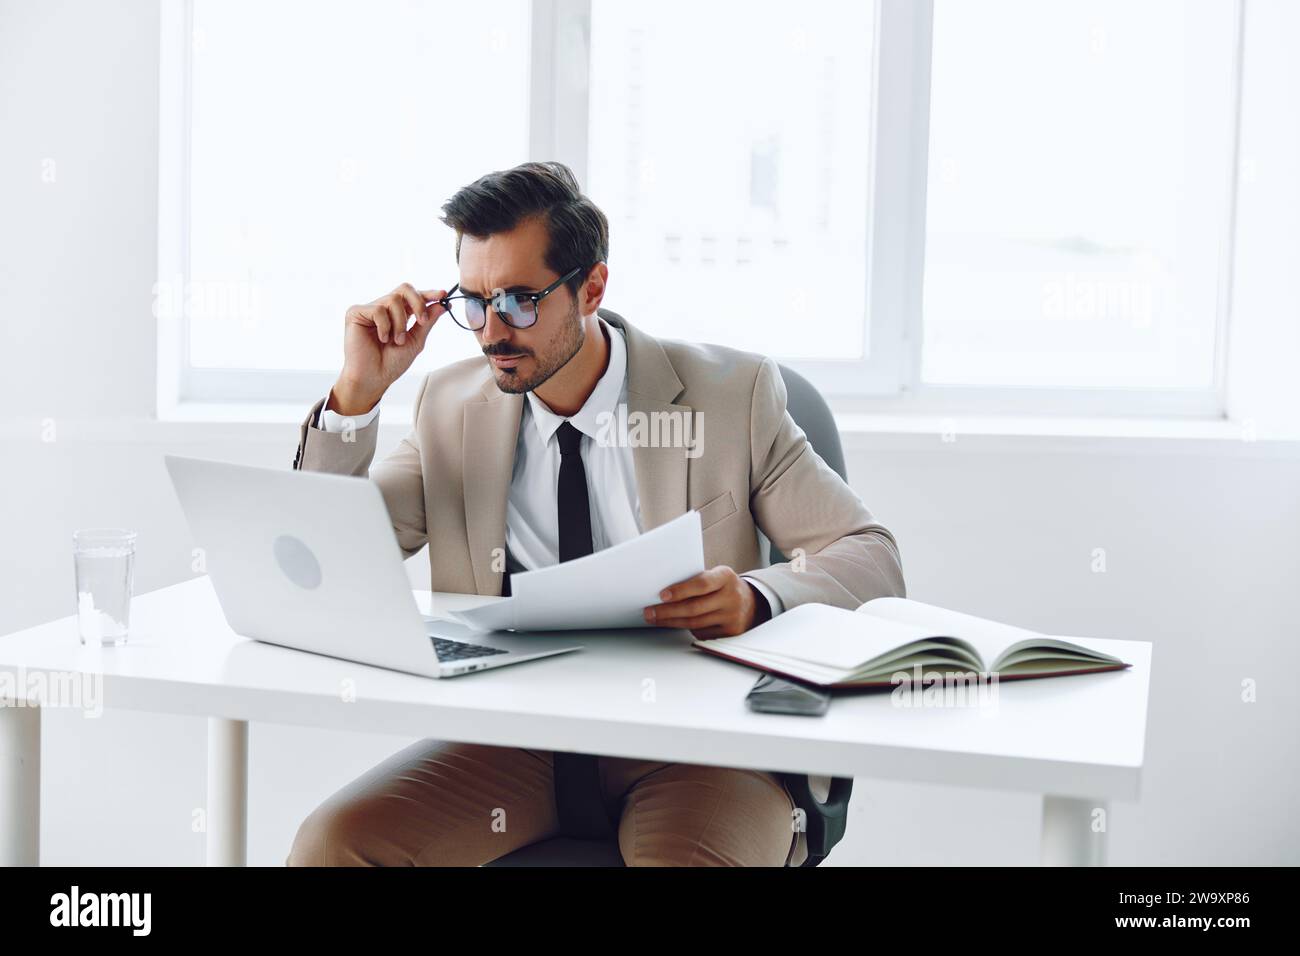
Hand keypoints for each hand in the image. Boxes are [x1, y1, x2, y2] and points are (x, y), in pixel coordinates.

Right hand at [330, 283, 447, 414]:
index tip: (443, 294)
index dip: (429, 294)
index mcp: (399, 314)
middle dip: (418, 303)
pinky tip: (381, 339)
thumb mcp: (416, 341)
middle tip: (422, 320)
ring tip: (396, 340)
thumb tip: (442, 305)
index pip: (414, 296)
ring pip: (393, 300)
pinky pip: (378, 310)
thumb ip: (427, 322)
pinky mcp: (356, 313)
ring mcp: (370, 309)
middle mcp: (384, 309)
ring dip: (400, 323)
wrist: (374, 378)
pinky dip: (385, 326)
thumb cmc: (392, 363)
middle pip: (404, 289)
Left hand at [643, 565, 771, 639]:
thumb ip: (696, 581)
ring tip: (654, 619)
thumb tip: (664, 592)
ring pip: (695, 623)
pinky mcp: (730, 632)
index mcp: (726, 577)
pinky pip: (701, 633)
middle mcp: (731, 597)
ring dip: (671, 622)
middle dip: (668, 611)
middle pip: (694, 608)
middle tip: (650, 612)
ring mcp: (732, 617)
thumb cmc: (723, 587)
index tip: (662, 595)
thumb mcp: (715, 576)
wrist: (750, 603)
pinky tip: (673, 624)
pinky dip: (685, 629)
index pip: (701, 584)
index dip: (680, 590)